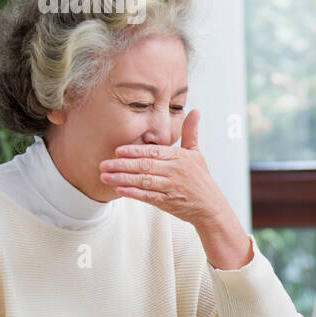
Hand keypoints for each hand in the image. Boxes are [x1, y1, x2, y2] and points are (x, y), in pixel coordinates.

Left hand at [99, 109, 251, 268]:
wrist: (211, 206)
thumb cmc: (200, 178)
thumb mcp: (196, 153)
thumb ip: (191, 132)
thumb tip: (195, 110)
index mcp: (180, 157)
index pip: (154, 152)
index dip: (134, 151)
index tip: (118, 151)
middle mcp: (175, 171)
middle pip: (145, 166)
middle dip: (122, 165)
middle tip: (103, 164)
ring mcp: (171, 187)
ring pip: (143, 181)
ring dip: (122, 179)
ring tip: (105, 176)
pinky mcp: (168, 202)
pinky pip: (148, 196)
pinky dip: (133, 193)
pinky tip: (119, 189)